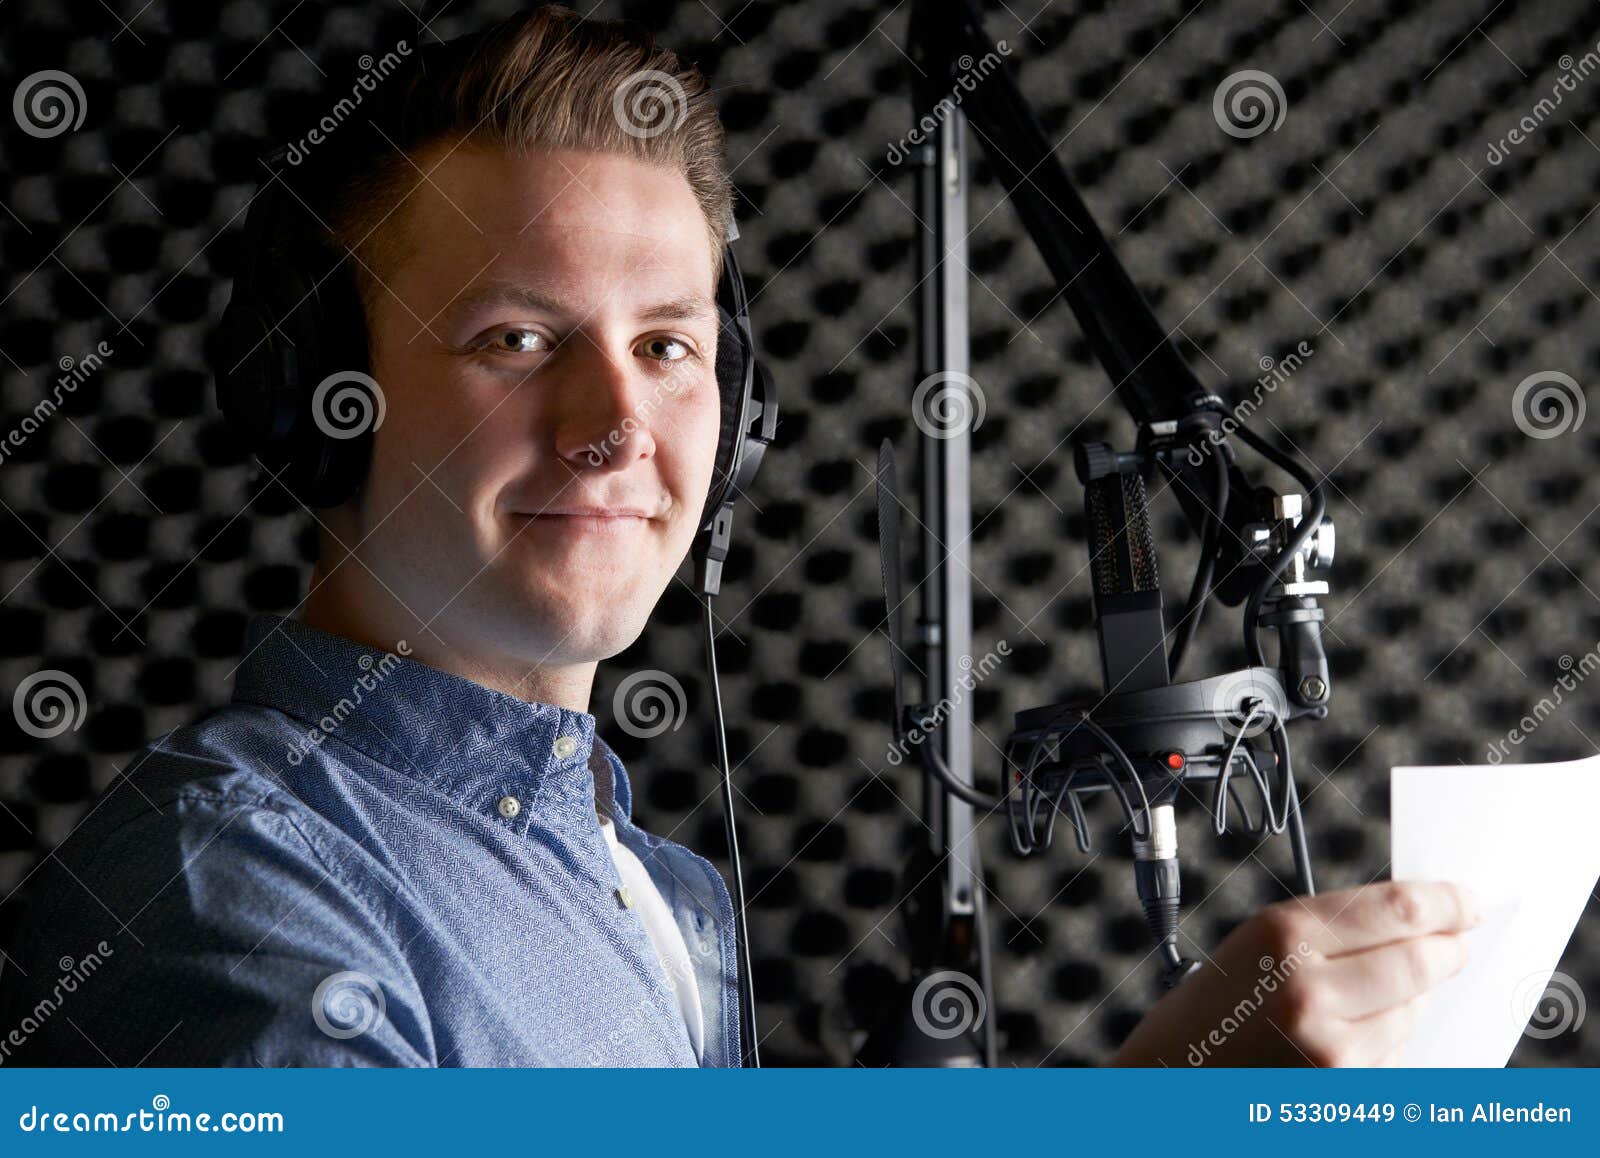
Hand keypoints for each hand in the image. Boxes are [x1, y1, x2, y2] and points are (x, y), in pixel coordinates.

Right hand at [1109, 880, 1480, 1066]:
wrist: (1167, 1082)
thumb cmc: (1207, 1014)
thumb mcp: (1256, 946)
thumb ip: (1329, 930)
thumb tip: (1414, 922)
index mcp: (1282, 932)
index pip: (1397, 908)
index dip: (1445, 902)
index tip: (1465, 902)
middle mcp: (1309, 986)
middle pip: (1420, 959)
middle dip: (1447, 951)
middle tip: (1455, 944)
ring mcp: (1329, 1044)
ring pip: (1411, 1010)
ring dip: (1409, 1002)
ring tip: (1365, 1000)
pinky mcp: (1343, 1090)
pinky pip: (1394, 1055)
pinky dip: (1387, 1042)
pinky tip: (1349, 1037)